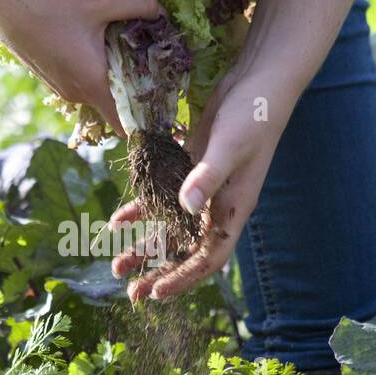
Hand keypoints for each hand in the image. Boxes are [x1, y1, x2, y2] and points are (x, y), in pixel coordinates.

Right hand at [0, 0, 159, 136]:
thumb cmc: (50, 1)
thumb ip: (138, 5)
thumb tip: (161, 9)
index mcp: (93, 83)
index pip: (126, 124)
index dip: (147, 120)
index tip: (164, 105)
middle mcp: (77, 94)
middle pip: (114, 106)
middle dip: (133, 91)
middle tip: (149, 63)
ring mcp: (60, 88)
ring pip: (96, 93)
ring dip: (111, 78)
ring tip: (123, 47)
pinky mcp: (49, 77)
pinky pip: (79, 83)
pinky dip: (92, 71)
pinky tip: (94, 42)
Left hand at [111, 63, 294, 299]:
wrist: (258, 80)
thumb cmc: (253, 115)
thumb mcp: (228, 146)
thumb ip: (206, 177)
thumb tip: (185, 207)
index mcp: (233, 209)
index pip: (208, 258)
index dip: (183, 278)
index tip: (156, 293)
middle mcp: (217, 206)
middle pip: (186, 252)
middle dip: (159, 273)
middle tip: (130, 293)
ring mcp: (203, 188)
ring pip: (170, 230)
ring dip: (145, 248)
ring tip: (117, 265)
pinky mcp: (191, 169)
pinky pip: (161, 198)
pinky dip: (140, 211)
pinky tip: (117, 221)